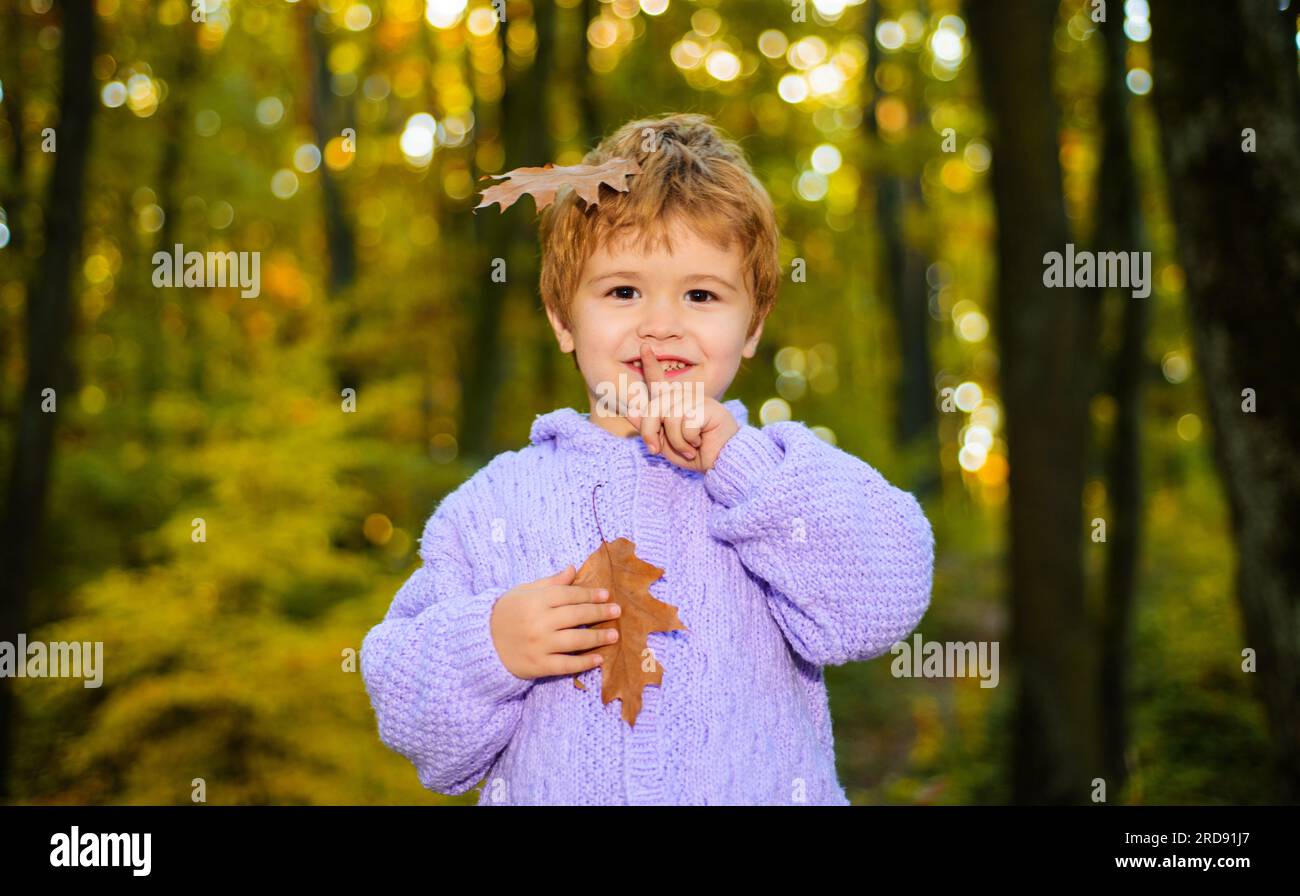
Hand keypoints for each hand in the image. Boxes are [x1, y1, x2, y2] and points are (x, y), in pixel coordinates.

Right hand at [489, 564, 621, 678]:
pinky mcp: (538, 665)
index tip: (605, 595)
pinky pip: (566, 665)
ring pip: (576, 640)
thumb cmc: (506, 612)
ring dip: (598, 637)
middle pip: (577, 615)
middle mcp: (539, 622)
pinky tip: (599, 659)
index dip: (589, 594)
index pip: (569, 595)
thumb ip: (550, 583)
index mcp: (536, 601)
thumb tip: (573, 569)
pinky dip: (584, 663)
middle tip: (617, 611)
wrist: (482, 642)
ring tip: (614, 635)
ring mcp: (539, 645)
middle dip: (599, 612)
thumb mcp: (524, 591)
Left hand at [623, 342, 739, 472]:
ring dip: (675, 441)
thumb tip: (631, 410)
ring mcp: (697, 399)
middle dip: (649, 432)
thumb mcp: (665, 443)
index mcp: (673, 402)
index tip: (644, 346)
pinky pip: (685, 425)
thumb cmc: (694, 452)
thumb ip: (649, 428)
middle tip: (656, 449)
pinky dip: (688, 441)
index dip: (650, 364)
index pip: (658, 381)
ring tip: (689, 447)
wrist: (721, 461)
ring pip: (669, 417)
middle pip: (654, 407)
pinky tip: (700, 442)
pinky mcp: (707, 407)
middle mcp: (684, 396)